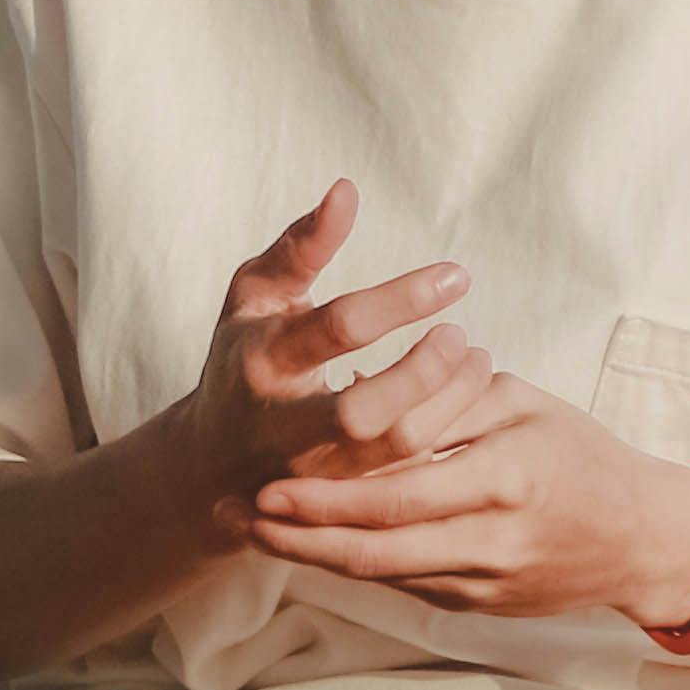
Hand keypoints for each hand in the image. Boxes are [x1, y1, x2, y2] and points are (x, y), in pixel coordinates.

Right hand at [160, 180, 501, 530]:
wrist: (212, 464)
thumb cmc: (243, 356)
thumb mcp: (255, 297)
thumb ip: (300, 246)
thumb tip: (348, 190)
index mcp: (260, 359)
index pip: (339, 327)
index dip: (402, 298)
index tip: (456, 275)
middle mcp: (283, 422)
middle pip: (363, 409)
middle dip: (425, 370)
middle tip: (462, 334)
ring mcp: (314, 470)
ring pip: (394, 449)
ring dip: (448, 403)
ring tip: (478, 359)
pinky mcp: (343, 500)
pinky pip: (407, 474)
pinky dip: (444, 433)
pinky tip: (465, 396)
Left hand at [240, 370, 689, 622]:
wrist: (642, 540)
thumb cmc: (583, 456)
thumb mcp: (525, 405)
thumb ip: (450, 400)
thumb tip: (376, 388)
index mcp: (503, 478)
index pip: (393, 495)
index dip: (322, 500)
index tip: (264, 483)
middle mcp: (488, 539)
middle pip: (371, 548)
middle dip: (295, 536)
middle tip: (235, 512)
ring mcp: (482, 581)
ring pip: (380, 574)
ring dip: (310, 557)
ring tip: (253, 531)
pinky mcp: (477, 605)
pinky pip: (403, 584)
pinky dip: (353, 564)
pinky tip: (310, 544)